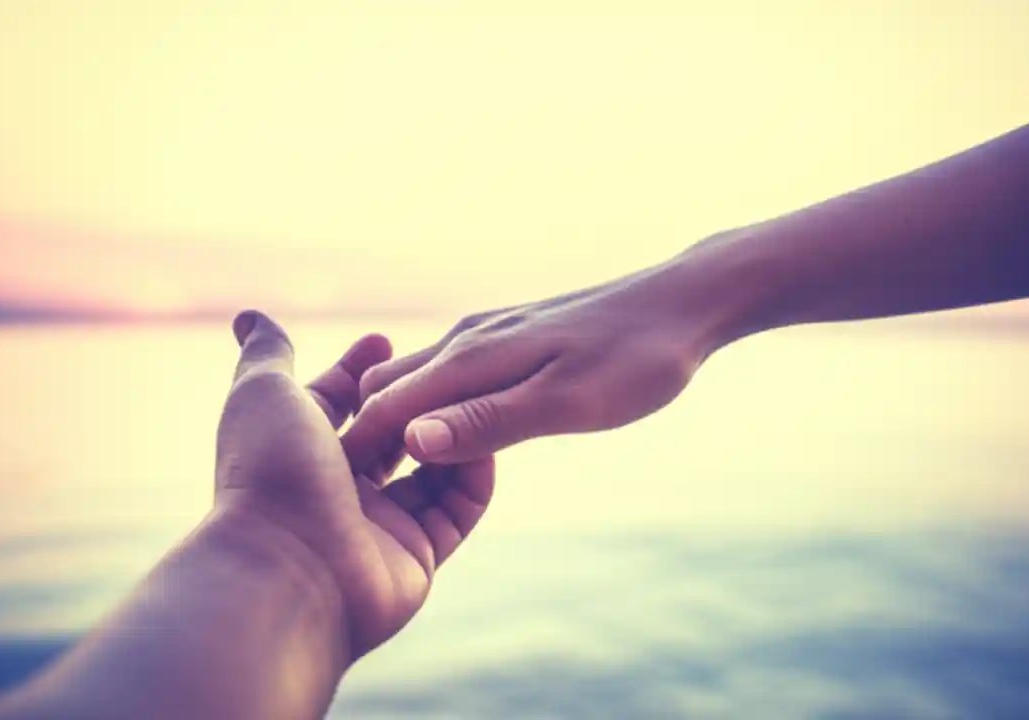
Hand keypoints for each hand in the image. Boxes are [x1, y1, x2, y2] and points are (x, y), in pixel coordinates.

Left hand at [216, 310, 495, 658]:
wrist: (286, 570)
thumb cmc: (270, 473)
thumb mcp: (263, 395)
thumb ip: (267, 354)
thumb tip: (251, 316)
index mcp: (299, 452)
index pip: (338, 403)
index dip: (361, 370)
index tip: (386, 337)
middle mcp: (337, 490)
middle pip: (392, 434)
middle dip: (418, 400)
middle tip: (450, 366)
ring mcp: (378, 526)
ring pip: (430, 470)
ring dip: (453, 434)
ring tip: (475, 397)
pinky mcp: (416, 557)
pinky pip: (456, 511)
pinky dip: (474, 479)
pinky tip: (487, 442)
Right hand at [343, 255, 730, 467]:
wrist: (683, 304)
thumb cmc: (635, 359)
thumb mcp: (567, 402)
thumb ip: (489, 421)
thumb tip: (412, 440)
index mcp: (472, 358)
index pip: (384, 407)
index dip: (357, 455)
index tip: (346, 508)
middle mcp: (466, 340)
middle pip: (385, 390)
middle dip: (367, 440)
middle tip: (371, 504)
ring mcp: (485, 336)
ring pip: (414, 379)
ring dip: (398, 423)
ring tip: (400, 481)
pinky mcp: (507, 339)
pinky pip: (445, 374)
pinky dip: (431, 408)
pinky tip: (450, 439)